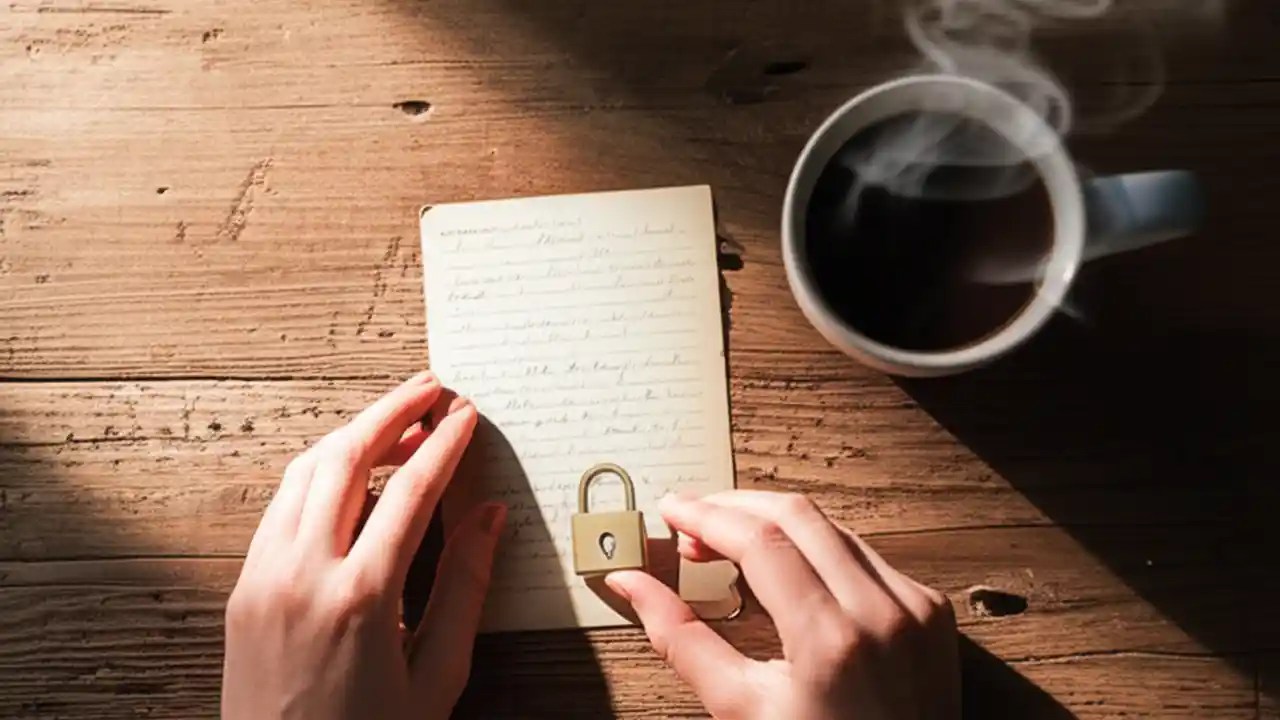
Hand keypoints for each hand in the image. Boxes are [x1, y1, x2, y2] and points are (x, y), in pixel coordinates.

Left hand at [221, 372, 505, 719]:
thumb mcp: (437, 674)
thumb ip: (465, 588)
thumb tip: (489, 516)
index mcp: (362, 597)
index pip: (411, 489)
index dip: (443, 442)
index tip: (465, 415)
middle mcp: (303, 574)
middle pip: (346, 458)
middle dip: (392, 412)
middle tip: (430, 388)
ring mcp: (263, 576)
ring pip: (304, 471)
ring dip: (352, 434)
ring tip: (395, 422)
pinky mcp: (243, 587)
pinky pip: (280, 505)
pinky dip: (317, 472)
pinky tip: (348, 472)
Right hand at [607, 491, 958, 719]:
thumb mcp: (741, 710)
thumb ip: (681, 640)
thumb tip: (632, 585)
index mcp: (832, 640)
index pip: (761, 540)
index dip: (707, 515)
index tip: (673, 510)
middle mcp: (882, 612)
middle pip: (797, 515)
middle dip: (736, 507)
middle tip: (692, 524)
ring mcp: (914, 607)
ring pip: (833, 527)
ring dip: (775, 524)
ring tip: (729, 545)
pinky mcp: (929, 609)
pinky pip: (865, 554)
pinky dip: (817, 548)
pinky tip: (787, 566)